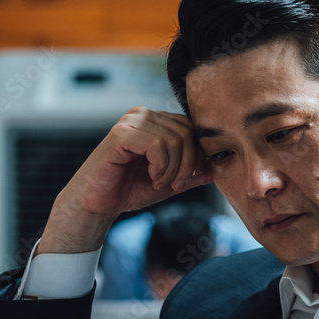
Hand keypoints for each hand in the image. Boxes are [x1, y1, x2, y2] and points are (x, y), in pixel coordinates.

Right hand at [37, 106, 212, 253]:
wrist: (97, 204)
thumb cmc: (130, 189)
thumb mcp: (171, 180)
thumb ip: (194, 172)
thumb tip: (220, 165)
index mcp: (156, 121)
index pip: (192, 128)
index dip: (197, 155)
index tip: (188, 179)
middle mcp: (143, 114)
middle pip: (187, 132)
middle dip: (187, 164)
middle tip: (175, 185)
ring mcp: (131, 121)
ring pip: (174, 140)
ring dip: (173, 169)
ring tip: (160, 183)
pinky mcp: (121, 134)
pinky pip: (157, 145)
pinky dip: (161, 167)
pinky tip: (152, 178)